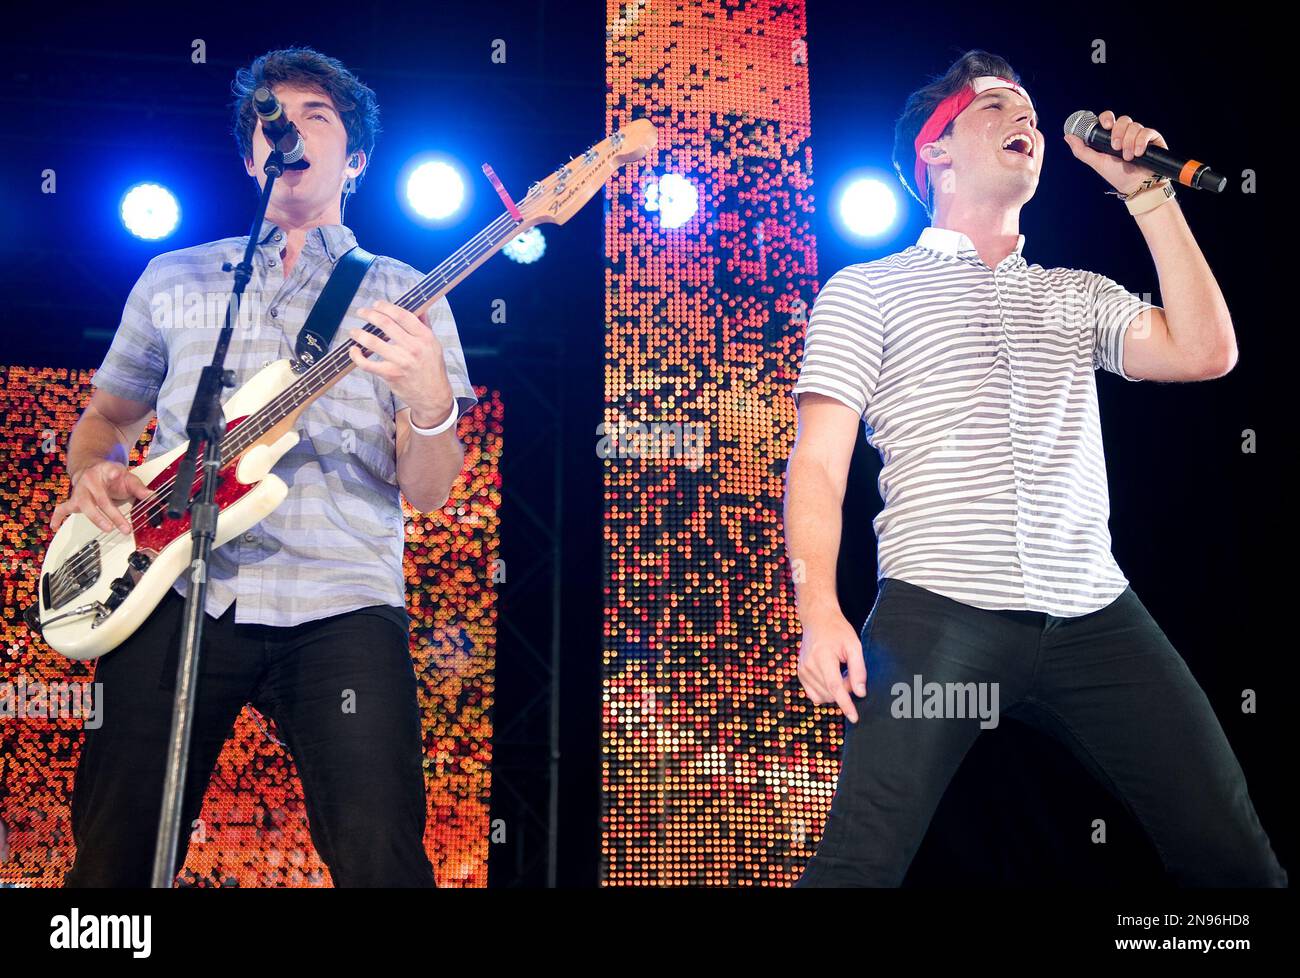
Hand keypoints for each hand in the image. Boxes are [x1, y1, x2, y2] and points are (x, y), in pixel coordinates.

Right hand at [51, 460, 151, 534]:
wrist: (92, 468)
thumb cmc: (110, 475)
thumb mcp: (127, 476)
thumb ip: (139, 487)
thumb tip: (152, 496)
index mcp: (104, 470)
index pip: (109, 471)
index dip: (112, 472)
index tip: (116, 472)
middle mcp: (89, 481)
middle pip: (101, 499)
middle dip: (113, 514)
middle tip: (125, 526)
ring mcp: (79, 491)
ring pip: (84, 506)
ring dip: (96, 518)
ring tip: (107, 528)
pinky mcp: (73, 500)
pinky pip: (62, 509)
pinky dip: (58, 517)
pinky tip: (55, 526)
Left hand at [348, 300, 453, 424]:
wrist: (433, 396)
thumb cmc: (432, 369)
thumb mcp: (434, 344)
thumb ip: (424, 325)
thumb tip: (419, 307)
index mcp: (425, 337)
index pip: (403, 315)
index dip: (386, 307)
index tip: (376, 305)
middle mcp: (413, 347)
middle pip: (385, 324)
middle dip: (369, 315)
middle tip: (362, 313)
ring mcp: (401, 361)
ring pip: (373, 342)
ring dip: (359, 334)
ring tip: (354, 331)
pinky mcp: (390, 374)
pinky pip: (367, 363)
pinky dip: (356, 356)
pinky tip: (353, 351)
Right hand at [796, 609, 866, 722]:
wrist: (817, 620)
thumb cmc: (837, 631)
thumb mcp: (854, 646)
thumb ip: (858, 670)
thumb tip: (861, 693)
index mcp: (822, 657)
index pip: (835, 687)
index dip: (846, 704)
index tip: (854, 718)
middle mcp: (809, 666)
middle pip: (831, 693)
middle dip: (845, 690)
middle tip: (849, 673)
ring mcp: (802, 671)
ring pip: (823, 697)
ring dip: (835, 692)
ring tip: (840, 672)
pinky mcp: (800, 674)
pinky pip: (814, 695)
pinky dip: (826, 692)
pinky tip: (831, 678)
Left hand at [1063, 109, 1168, 195]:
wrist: (1136, 186)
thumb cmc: (1117, 175)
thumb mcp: (1097, 163)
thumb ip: (1082, 150)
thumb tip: (1067, 136)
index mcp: (1111, 136)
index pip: (1108, 119)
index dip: (1107, 118)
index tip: (1105, 126)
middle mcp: (1126, 133)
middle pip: (1122, 120)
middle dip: (1118, 133)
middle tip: (1115, 148)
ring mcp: (1139, 135)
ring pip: (1134, 126)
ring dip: (1129, 142)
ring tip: (1128, 157)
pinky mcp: (1153, 139)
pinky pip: (1147, 131)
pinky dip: (1141, 142)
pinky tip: (1139, 153)